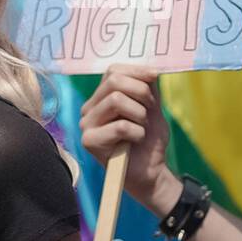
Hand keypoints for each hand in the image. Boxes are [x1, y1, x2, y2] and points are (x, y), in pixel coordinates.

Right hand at [80, 64, 172, 209]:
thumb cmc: (149, 138)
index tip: (155, 80)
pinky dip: (138, 133)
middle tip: (149, 112)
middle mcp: (89, 108)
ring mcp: (86, 124)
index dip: (138, 72)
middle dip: (142, 93)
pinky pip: (121, 126)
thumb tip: (150, 70)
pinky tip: (135, 141)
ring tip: (141, 128)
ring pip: (116, 100)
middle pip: (114, 81)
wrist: (151, 170)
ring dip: (140, 114)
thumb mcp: (152, 105)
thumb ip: (147, 85)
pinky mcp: (89, 141)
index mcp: (101, 97)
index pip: (113, 70)